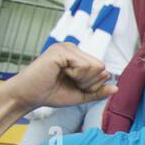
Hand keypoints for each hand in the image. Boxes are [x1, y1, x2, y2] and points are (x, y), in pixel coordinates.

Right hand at [0, 44, 115, 111]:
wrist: (28, 96)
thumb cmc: (51, 94)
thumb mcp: (81, 95)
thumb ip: (98, 92)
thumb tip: (116, 88)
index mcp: (78, 56)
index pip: (101, 69)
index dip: (92, 84)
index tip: (74, 86)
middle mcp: (73, 48)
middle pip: (100, 67)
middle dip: (88, 82)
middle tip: (69, 83)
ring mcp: (66, 47)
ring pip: (94, 66)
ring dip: (82, 80)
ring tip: (64, 78)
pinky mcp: (61, 51)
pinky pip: (84, 66)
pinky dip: (76, 76)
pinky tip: (60, 74)